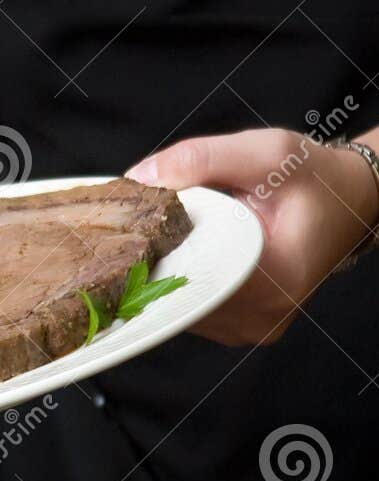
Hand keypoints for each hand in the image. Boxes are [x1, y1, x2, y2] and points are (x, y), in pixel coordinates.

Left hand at [129, 128, 378, 345]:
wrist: (345, 200)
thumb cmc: (314, 179)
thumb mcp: (265, 153)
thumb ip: (202, 159)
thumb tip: (142, 178)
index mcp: (277, 281)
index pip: (191, 278)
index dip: (154, 251)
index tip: (134, 227)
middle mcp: (262, 317)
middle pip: (178, 296)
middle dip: (154, 257)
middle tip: (144, 221)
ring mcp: (249, 328)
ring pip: (177, 305)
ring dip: (162, 269)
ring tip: (168, 232)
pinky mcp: (237, 325)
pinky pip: (189, 306)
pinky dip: (178, 278)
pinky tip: (181, 250)